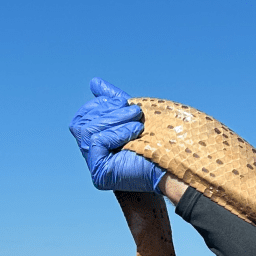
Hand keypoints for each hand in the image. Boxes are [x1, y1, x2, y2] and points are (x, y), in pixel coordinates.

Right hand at [68, 77, 164, 192]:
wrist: (174, 160)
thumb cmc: (157, 138)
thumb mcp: (132, 114)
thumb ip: (113, 100)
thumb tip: (94, 82)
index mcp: (96, 139)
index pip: (82, 117)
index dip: (99, 104)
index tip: (123, 100)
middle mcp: (92, 154)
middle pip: (82, 123)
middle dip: (109, 111)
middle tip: (135, 111)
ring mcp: (94, 165)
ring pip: (88, 130)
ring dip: (116, 120)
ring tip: (138, 121)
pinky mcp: (100, 173)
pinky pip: (97, 141)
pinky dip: (117, 132)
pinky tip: (135, 132)